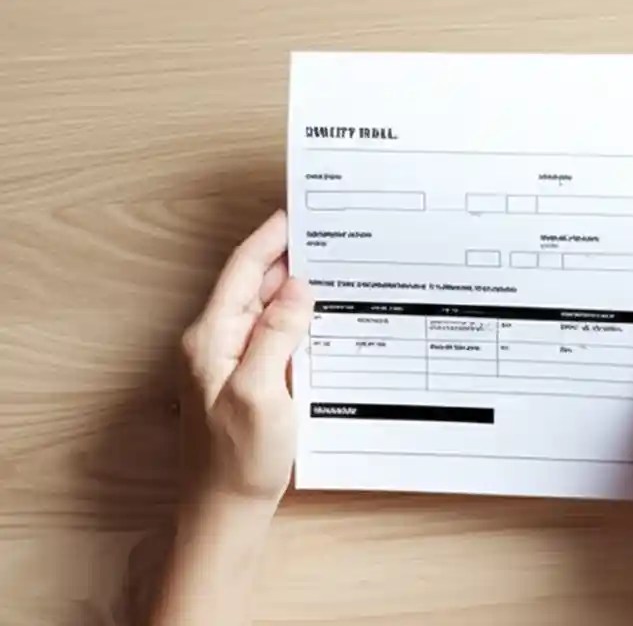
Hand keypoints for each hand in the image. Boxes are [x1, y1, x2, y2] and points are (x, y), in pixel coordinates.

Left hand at [180, 210, 312, 503]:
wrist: (224, 510)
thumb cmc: (238, 459)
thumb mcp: (262, 392)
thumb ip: (277, 334)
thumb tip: (297, 288)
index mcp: (212, 338)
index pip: (242, 272)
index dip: (269, 239)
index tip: (296, 213)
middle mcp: (216, 344)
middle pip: (253, 285)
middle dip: (287, 257)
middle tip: (326, 233)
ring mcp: (230, 362)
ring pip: (265, 309)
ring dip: (294, 288)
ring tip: (330, 266)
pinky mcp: (246, 380)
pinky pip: (272, 335)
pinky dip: (295, 319)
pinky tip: (319, 317)